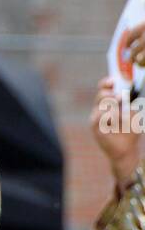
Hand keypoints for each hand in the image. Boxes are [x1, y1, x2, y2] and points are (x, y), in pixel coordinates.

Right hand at [90, 73, 141, 187]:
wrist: (127, 149)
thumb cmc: (130, 131)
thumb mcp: (134, 113)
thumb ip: (130, 102)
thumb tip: (125, 94)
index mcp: (110, 103)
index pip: (104, 88)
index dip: (106, 82)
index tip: (113, 80)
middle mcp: (101, 109)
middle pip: (100, 94)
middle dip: (109, 93)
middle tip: (121, 96)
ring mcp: (96, 118)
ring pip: (100, 104)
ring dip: (112, 105)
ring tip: (121, 113)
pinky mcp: (95, 127)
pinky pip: (99, 116)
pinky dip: (109, 116)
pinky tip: (115, 120)